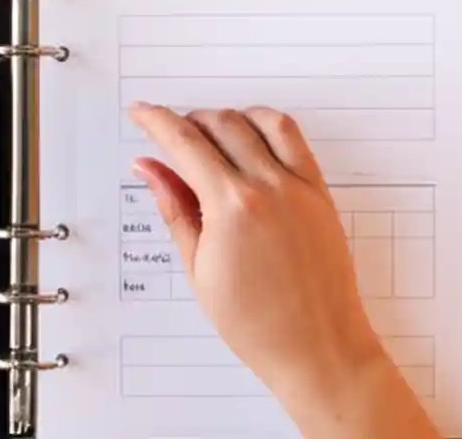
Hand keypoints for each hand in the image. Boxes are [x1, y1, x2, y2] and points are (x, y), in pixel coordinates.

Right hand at [129, 103, 438, 438]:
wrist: (318, 349)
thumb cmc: (256, 324)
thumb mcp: (199, 268)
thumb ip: (175, 208)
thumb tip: (149, 168)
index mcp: (231, 208)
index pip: (184, 143)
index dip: (156, 121)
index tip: (141, 112)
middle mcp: (267, 187)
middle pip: (219, 124)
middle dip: (187, 121)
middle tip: (169, 134)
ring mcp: (299, 187)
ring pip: (258, 121)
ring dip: (227, 117)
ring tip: (208, 135)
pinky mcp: (320, 192)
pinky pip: (293, 138)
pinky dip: (267, 124)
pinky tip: (251, 136)